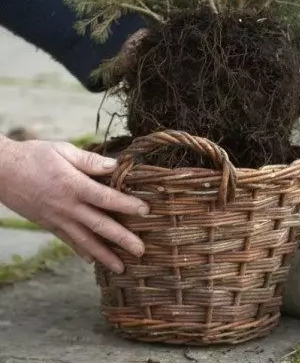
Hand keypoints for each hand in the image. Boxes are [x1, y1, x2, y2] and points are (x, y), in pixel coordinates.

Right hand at [0, 137, 148, 272]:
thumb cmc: (34, 156)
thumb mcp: (63, 150)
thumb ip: (90, 160)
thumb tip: (115, 165)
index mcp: (73, 185)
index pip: (106, 198)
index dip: (127, 205)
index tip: (146, 211)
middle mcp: (67, 206)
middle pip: (99, 225)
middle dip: (122, 239)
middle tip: (141, 250)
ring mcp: (57, 218)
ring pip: (84, 240)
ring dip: (104, 255)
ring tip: (122, 268)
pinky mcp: (48, 225)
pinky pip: (67, 241)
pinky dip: (81, 252)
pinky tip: (92, 261)